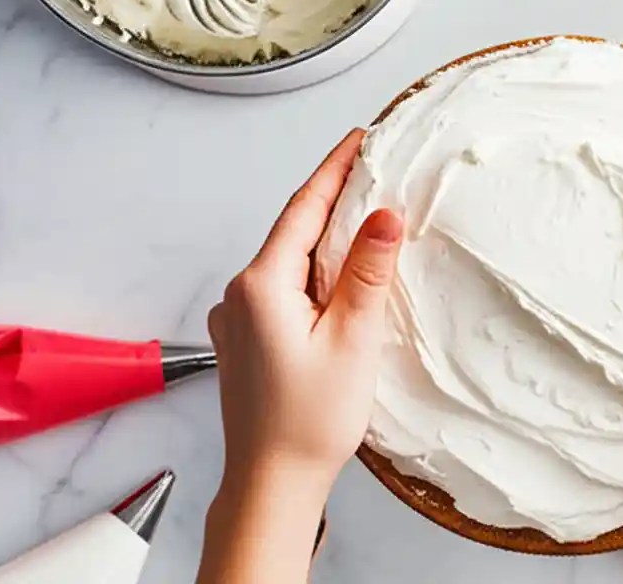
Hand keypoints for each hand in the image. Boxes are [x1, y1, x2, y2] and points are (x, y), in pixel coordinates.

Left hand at [198, 129, 401, 583]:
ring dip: (327, 243)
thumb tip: (383, 215)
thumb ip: (367, 272)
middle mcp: (240, 295)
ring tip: (369, 228)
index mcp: (261, 286)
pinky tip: (342, 285)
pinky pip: (284, 290)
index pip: (303, 208)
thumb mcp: (352, 340)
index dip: (334, 169)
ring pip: (291, 263)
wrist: (272, 483)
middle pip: (295, 232)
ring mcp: (239, 319)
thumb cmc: (307, 423)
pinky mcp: (247, 340)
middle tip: (375, 174)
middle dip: (335, 203)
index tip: (359, 139)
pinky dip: (315, 277)